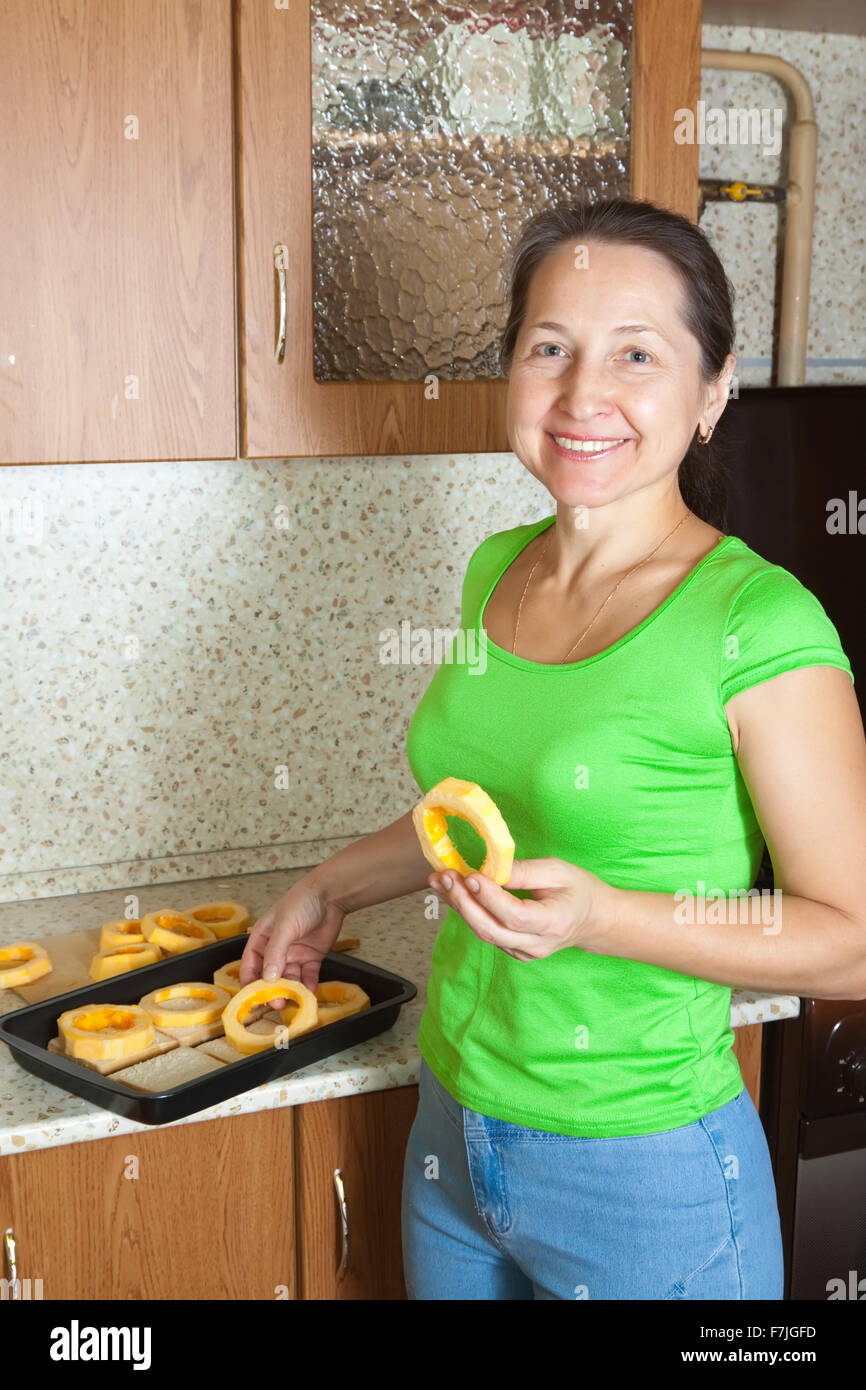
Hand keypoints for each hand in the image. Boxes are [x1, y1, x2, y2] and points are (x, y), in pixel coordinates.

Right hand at [240, 875, 346, 1006]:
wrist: (330, 895)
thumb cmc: (302, 902)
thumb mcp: (284, 926)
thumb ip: (275, 953)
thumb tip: (268, 978)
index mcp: (262, 938)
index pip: (250, 964)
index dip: (250, 981)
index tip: (252, 997)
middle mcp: (276, 949)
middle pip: (270, 976)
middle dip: (272, 990)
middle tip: (277, 1003)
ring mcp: (294, 954)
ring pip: (289, 979)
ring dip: (290, 991)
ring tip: (293, 1001)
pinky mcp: (311, 957)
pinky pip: (307, 976)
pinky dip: (308, 986)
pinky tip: (309, 993)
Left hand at [427, 857, 614, 960]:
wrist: (593, 920)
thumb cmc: (578, 890)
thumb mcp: (557, 871)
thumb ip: (524, 872)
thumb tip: (489, 868)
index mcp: (553, 922)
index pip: (514, 915)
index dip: (489, 897)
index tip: (470, 875)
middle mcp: (536, 944)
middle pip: (492, 930)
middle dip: (463, 903)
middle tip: (444, 876)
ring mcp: (523, 952)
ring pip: (484, 933)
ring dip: (459, 906)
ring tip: (439, 880)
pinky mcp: (513, 950)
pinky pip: (486, 933)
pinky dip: (467, 912)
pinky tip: (453, 892)